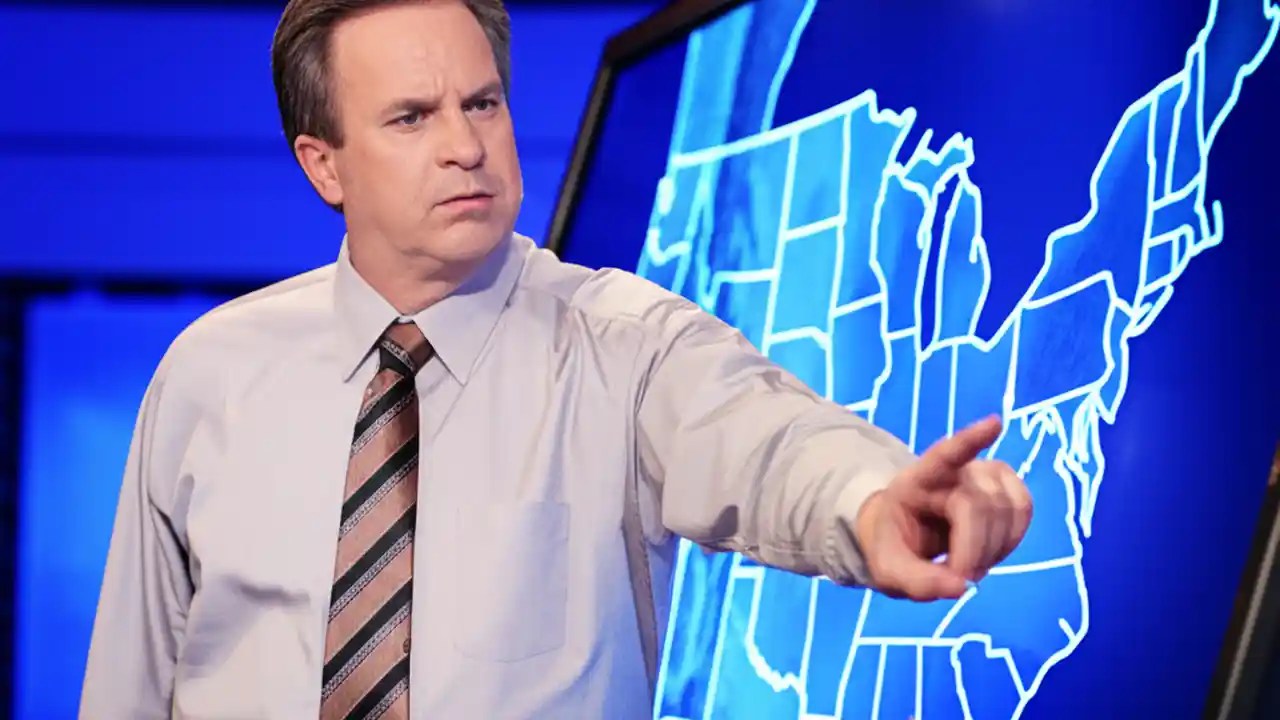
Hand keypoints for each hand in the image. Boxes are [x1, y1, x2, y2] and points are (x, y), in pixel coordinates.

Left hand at [853, 415, 1031, 600]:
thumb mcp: (891, 572)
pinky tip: (991, 553)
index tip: (996, 423)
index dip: (970, 440)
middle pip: (979, 505)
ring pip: (1009, 507)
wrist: (905, 540)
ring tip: (970, 566)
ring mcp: (982, 475)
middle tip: (959, 579)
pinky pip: (1024, 509)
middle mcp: (952, 471)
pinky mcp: (1005, 488)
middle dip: (975, 550)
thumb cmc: (895, 549)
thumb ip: (919, 582)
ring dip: (996, 548)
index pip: (943, 455)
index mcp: (914, 482)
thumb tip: (960, 588)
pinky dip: (1013, 538)